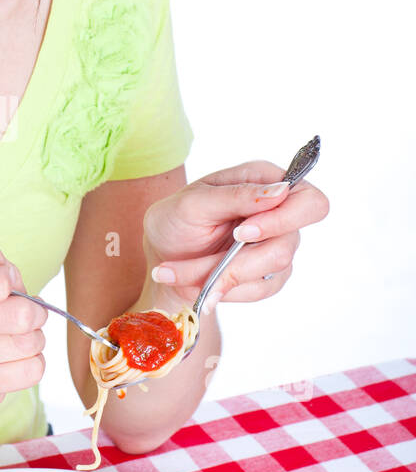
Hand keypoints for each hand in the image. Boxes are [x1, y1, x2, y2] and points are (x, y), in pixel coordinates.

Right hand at [0, 243, 46, 416]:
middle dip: (34, 312)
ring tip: (20, 337)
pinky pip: (30, 370)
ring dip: (35, 338)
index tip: (4, 286)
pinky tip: (16, 360)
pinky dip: (34, 363)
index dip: (0, 282)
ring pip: (28, 343)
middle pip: (19, 315)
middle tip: (28, 314)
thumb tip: (1, 276)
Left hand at [140, 160, 329, 312]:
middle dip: (240, 259)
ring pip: (271, 271)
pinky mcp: (268, 274)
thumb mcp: (193, 203)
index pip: (309, 201)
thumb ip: (236, 195)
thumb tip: (281, 190)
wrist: (162, 256)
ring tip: (180, 273)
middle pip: (289, 243)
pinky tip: (200, 284)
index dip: (284, 220)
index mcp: (264, 181)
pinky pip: (259, 290)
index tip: (243, 233)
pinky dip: (223, 290)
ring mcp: (276, 245)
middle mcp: (277, 212)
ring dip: (221, 276)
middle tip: (208, 266)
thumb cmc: (174, 220)